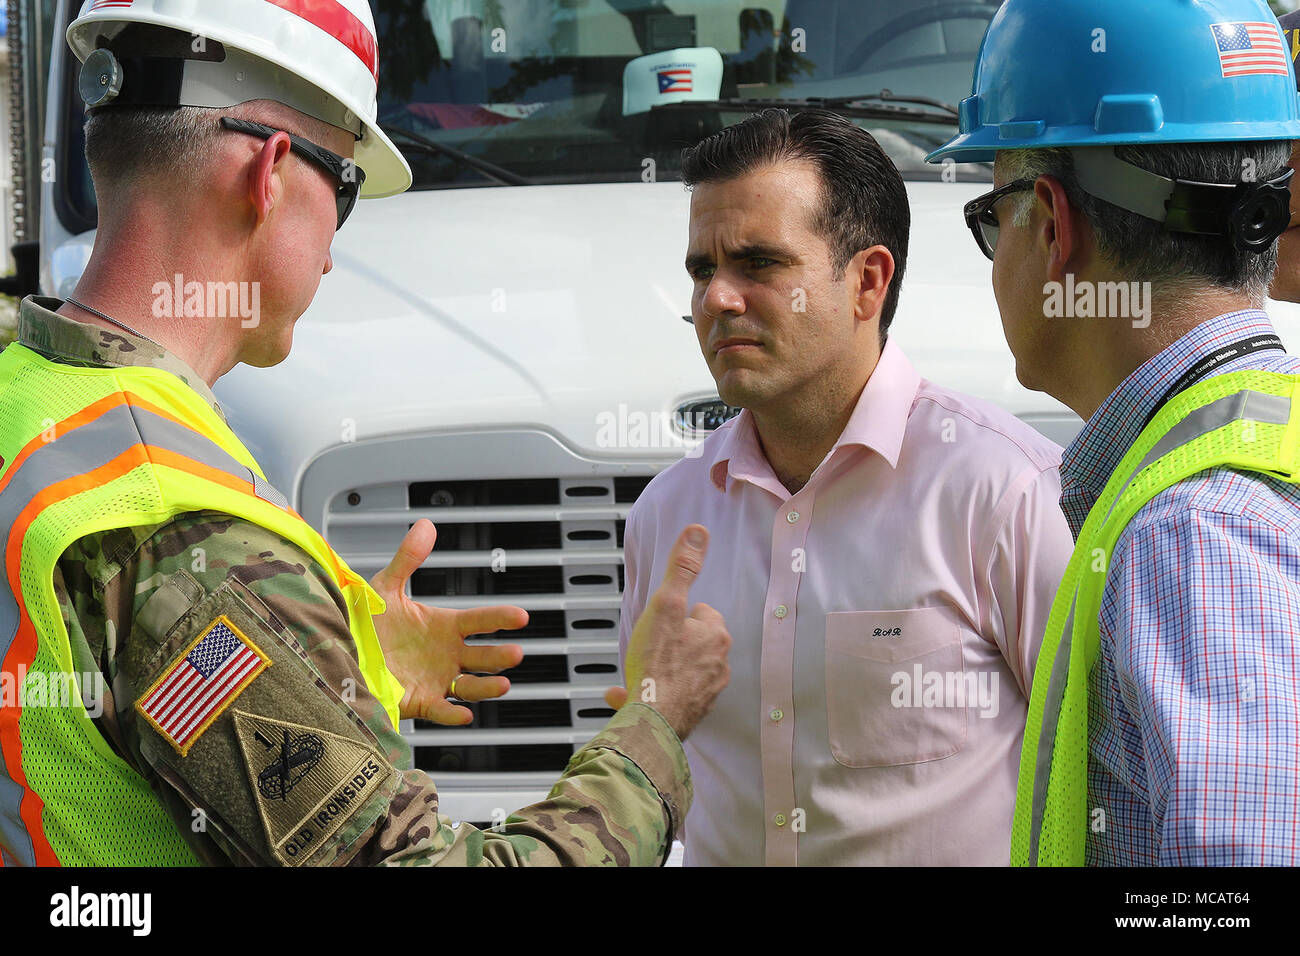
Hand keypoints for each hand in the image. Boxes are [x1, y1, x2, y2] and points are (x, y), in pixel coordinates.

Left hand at [370, 519, 525, 724]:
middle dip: (500, 656)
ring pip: (471, 686)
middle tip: (515, 653)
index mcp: (444, 626)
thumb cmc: (366, 621)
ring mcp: (436, 680)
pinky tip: (464, 714)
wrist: (339, 652)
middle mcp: (446, 655)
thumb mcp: (386, 587)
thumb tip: (426, 525)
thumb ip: (408, 559)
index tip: (521, 616)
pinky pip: (442, 711)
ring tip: (503, 684)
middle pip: (483, 657)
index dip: (500, 618)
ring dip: (488, 687)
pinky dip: (454, 715)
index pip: (480, 621)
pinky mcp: (420, 702)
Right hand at [604, 524, 729, 739]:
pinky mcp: (694, 713)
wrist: (649, 721)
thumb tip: (698, 532)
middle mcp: (719, 663)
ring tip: (639, 672)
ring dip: (662, 669)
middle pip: (692, 640)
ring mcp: (708, 690)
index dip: (677, 615)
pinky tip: (630, 694)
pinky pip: (672, 696)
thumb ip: (681, 568)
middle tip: (648, 648)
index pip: (701, 612)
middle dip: (671, 642)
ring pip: (683, 669)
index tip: (662, 623)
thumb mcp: (665, 604)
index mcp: (715, 635)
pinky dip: (653, 693)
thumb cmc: (656, 664)